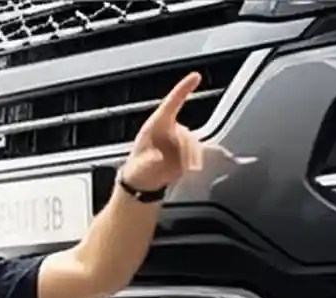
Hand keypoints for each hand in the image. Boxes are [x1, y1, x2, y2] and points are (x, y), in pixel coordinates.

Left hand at [118, 71, 207, 191]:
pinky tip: (190, 170)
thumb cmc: (137, 171)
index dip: (184, 89)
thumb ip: (149, 162)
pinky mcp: (187, 151)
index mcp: (155, 126)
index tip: (195, 76)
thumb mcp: (140, 168)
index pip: (172, 103)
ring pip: (194, 144)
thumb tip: (159, 157)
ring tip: (184, 171)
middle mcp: (169, 129)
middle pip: (187, 134)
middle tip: (186, 167)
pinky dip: (197, 161)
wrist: (142, 183)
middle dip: (188, 150)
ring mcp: (179, 140)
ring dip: (192, 158)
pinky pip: (198, 153)